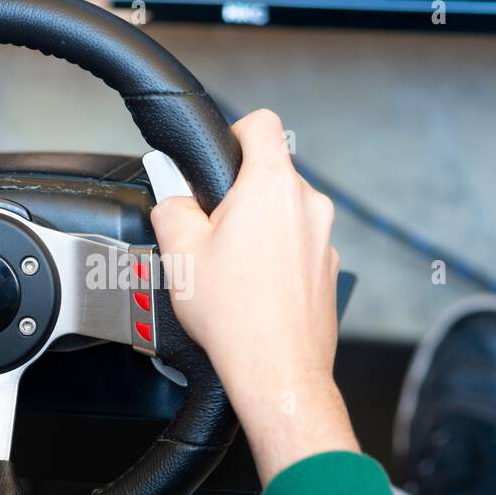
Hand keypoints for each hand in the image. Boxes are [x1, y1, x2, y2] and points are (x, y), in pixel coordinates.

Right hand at [150, 109, 359, 482]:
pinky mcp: (327, 267)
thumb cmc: (236, 318)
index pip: (262, 124)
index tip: (219, 157)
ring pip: (286, 212)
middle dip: (240, 192)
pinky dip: (277, 255)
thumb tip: (168, 190)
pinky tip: (252, 287)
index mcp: (272, 187)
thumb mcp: (180, 253)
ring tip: (229, 266)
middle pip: (272, 172)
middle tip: (210, 227)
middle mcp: (307, 205)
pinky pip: (298, 244)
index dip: (235, 134)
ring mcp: (323, 238)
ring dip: (259, 226)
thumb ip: (170, 206)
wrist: (276, 370)